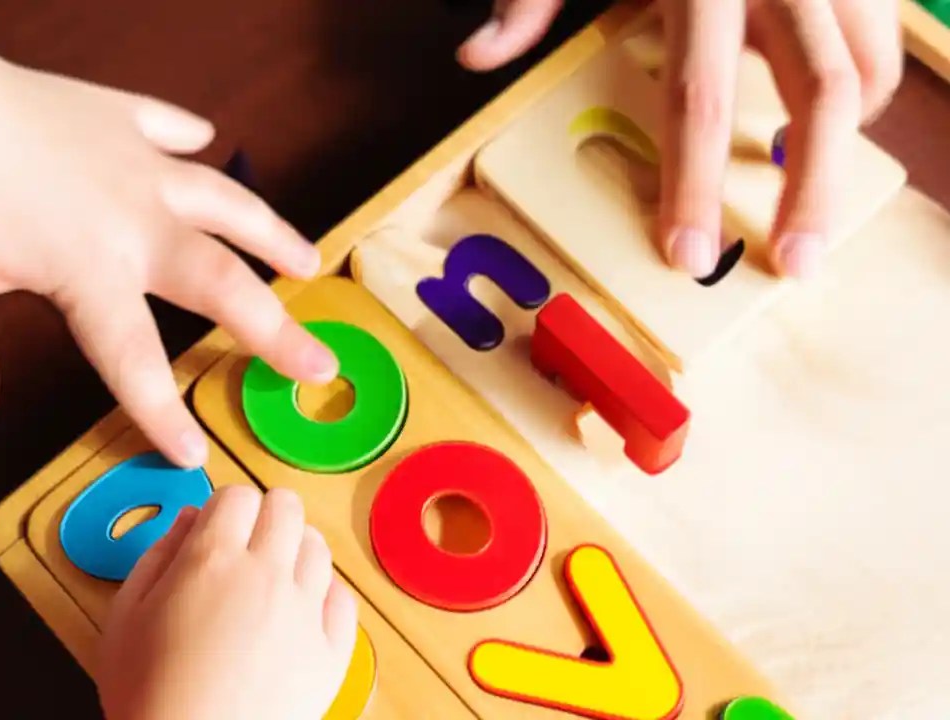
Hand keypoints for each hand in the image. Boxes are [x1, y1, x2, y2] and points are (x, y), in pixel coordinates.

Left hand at [0, 56, 337, 467]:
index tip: (194, 455)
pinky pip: (171, 126)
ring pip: (225, 202)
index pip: (134, 356)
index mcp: (91, 267)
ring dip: (272, 234)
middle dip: (275, 331)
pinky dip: (192, 137)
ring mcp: (136, 163)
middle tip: (320, 364)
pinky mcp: (120, 117)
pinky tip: (211, 140)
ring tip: (310, 261)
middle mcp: (133, 218)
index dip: (163, 411)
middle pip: (221, 281)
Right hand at [96, 486, 357, 719]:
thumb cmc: (148, 693)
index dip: (224, 505)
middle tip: (249, 540)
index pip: (237, 494)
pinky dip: (327, 592)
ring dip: (297, 548)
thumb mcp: (126, 614)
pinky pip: (344, 599)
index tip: (216, 527)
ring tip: (275, 573)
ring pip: (319, 547)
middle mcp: (266, 575)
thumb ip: (158, 555)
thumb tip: (189, 519)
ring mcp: (305, 613)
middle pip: (287, 508)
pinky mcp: (331, 653)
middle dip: (266, 514)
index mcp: (212, 560)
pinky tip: (305, 605)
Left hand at [458, 0, 901, 279]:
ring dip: (844, 137)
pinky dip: (862, 80)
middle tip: (797, 262)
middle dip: (812, 190)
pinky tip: (825, 111)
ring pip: (869, 63)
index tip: (686, 253)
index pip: (698, 98)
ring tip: (811, 193)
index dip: (694, 182)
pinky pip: (882, 31)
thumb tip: (475, 58)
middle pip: (819, 94)